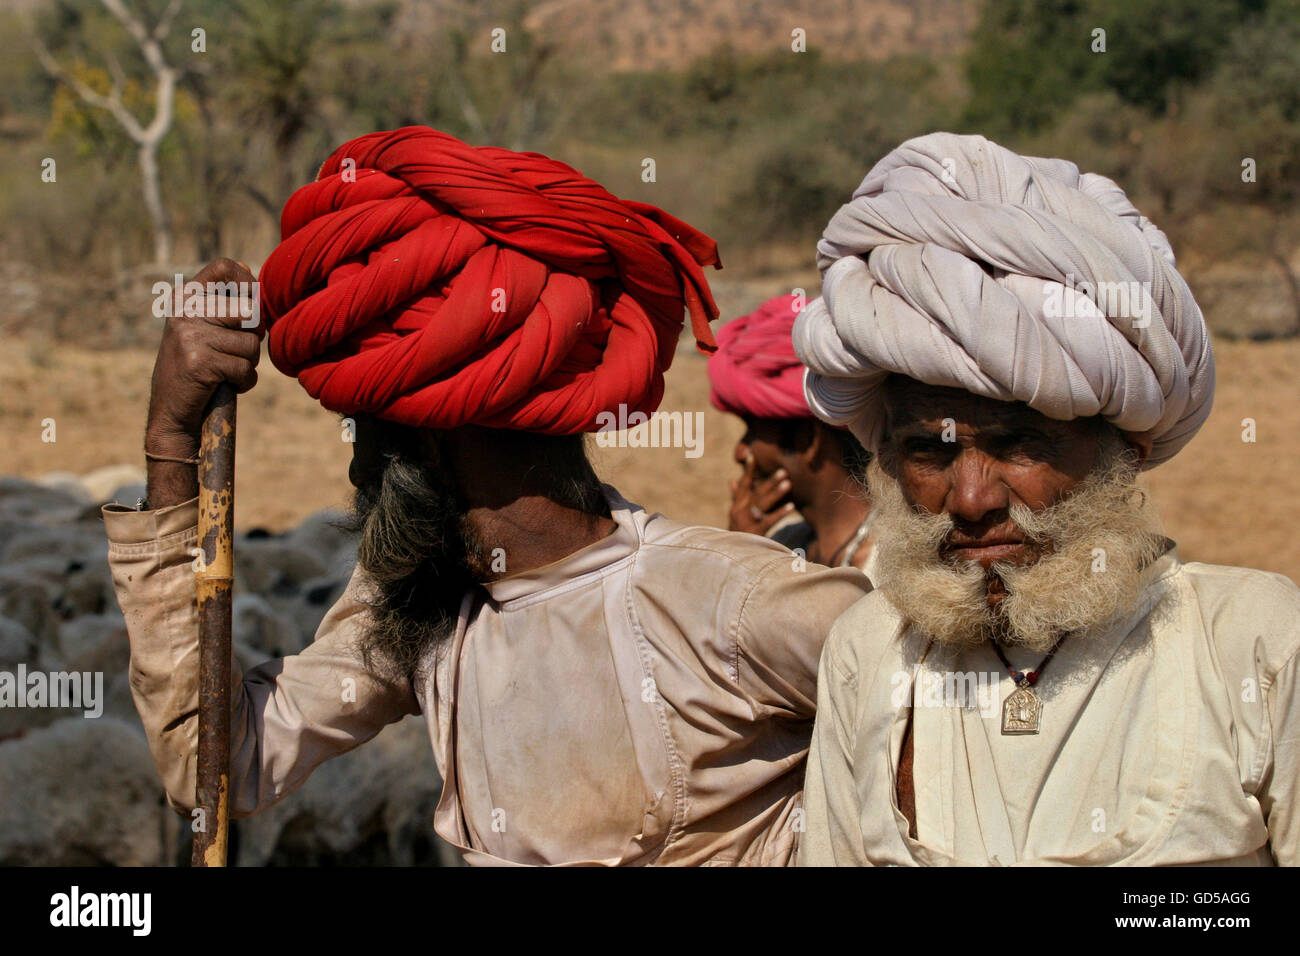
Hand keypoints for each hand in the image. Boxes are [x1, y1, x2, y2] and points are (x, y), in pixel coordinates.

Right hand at [145, 257, 263, 457]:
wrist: (171, 412)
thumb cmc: (196, 368)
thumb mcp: (203, 328)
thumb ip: (224, 302)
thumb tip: (249, 267)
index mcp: (184, 297)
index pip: (223, 267)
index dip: (248, 282)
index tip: (251, 303)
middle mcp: (184, 312)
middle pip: (250, 312)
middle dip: (253, 337)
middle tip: (233, 352)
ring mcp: (190, 337)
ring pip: (251, 344)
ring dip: (247, 364)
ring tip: (224, 370)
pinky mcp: (200, 363)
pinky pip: (246, 369)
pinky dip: (244, 382)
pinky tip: (223, 385)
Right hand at [728, 454, 794, 534]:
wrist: (730, 556)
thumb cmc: (736, 535)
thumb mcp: (734, 515)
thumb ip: (736, 498)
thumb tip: (733, 480)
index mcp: (737, 506)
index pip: (744, 485)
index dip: (749, 471)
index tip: (752, 455)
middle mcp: (739, 512)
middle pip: (756, 493)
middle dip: (770, 481)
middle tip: (784, 471)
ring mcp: (746, 522)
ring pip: (762, 504)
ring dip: (775, 493)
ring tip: (788, 483)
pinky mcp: (754, 533)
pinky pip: (769, 520)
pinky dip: (780, 512)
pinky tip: (791, 506)